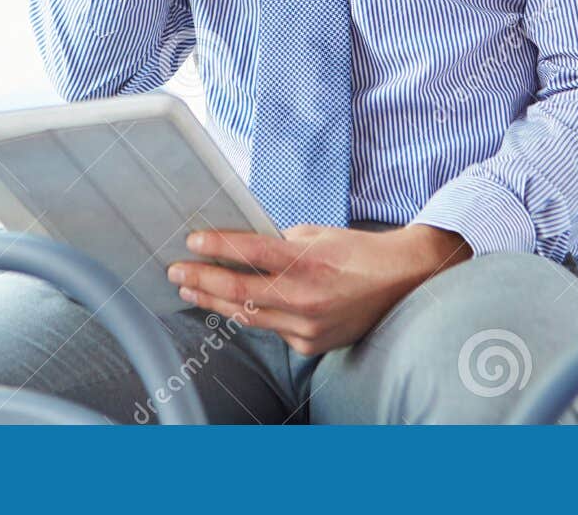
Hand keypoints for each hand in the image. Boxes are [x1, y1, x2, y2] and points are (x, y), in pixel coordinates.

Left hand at [167, 223, 472, 355]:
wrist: (400, 281)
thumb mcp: (316, 234)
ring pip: (249, 315)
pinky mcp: (311, 343)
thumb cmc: (357, 252)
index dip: (217, 246)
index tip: (192, 241)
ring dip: (216, 301)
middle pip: (241, 290)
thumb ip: (279, 244)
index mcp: (309, 261)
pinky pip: (271, 328)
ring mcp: (308, 325)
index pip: (252, 253)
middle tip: (177, 271)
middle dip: (203, 279)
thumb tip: (243, 249)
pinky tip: (230, 306)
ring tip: (191, 289)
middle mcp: (307, 297)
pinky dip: (251, 314)